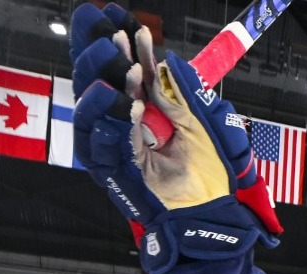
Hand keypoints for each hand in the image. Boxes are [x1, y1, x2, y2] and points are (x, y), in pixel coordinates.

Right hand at [68, 3, 280, 273]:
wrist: (216, 220)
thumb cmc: (208, 178)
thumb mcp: (198, 124)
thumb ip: (177, 93)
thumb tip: (160, 58)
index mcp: (133, 115)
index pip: (113, 72)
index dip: (109, 45)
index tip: (111, 15)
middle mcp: (116, 132)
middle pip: (92, 88)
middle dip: (96, 57)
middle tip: (106, 31)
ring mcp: (113, 155)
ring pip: (91, 116)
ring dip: (102, 84)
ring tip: (119, 63)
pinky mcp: (117, 178)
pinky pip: (107, 146)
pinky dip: (114, 122)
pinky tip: (126, 100)